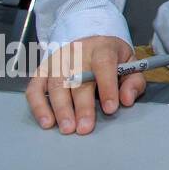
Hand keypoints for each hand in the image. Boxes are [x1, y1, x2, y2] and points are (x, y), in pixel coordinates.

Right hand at [25, 36, 144, 134]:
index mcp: (102, 48)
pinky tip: (47, 122)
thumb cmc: (112, 57)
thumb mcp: (130, 64)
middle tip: (85, 128)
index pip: (104, 64)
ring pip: (55, 84)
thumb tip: (126, 99)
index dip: (107, 87)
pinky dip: (38, 106)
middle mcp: (77, 52)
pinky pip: (35, 88)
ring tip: (67, 129)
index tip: (110, 108)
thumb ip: (133, 82)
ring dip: (60, 109)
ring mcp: (57, 61)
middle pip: (77, 79)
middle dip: (82, 105)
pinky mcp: (42, 71)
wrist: (90, 40)